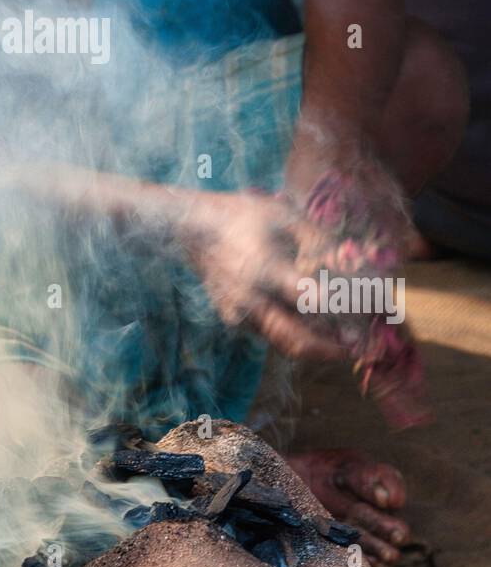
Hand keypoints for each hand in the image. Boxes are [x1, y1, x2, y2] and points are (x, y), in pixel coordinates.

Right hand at [173, 190, 346, 360]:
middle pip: (298, 343)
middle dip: (334, 351)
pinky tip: (314, 323)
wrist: (191, 228)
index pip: (316, 300)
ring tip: (345, 338)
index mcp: (266, 270)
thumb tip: (355, 267)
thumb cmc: (241, 215)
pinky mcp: (234, 319)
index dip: (349, 307)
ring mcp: (239, 314)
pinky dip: (296, 332)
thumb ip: (320, 243)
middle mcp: (251, 300)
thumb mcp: (284, 216)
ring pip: (285, 343)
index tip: (376, 306)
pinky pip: (270, 333)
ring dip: (317, 346)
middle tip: (362, 347)